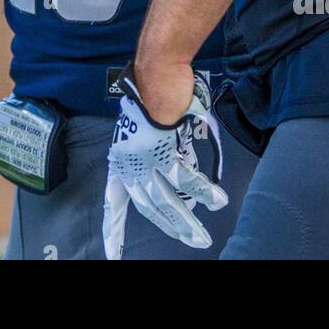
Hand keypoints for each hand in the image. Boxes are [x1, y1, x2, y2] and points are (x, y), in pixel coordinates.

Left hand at [102, 69, 226, 259]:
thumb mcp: (146, 131)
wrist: (156, 74)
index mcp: (121, 160)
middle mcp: (129, 164)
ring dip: (186, 221)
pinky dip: (202, 191)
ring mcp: (144, 160)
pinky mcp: (162, 152)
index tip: (112, 254)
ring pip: (166, 201)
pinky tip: (216, 200)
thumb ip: (155, 153)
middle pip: (149, 207)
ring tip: (202, 236)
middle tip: (191, 242)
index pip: (113, 202)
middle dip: (170, 227)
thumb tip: (176, 174)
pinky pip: (185, 179)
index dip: (114, 230)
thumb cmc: (151, 94)